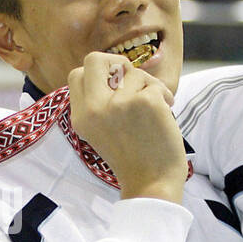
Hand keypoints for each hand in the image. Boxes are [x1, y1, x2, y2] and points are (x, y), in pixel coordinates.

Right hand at [66, 51, 188, 202]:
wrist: (151, 182)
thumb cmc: (131, 157)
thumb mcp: (99, 131)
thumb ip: (98, 103)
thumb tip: (114, 69)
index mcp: (80, 116)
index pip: (77, 74)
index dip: (98, 74)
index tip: (114, 85)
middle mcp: (95, 108)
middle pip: (96, 59)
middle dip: (117, 63)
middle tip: (132, 79)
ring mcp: (119, 104)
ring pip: (134, 72)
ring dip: (148, 86)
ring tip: (154, 110)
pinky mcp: (145, 102)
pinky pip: (155, 85)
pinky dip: (165, 97)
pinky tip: (165, 114)